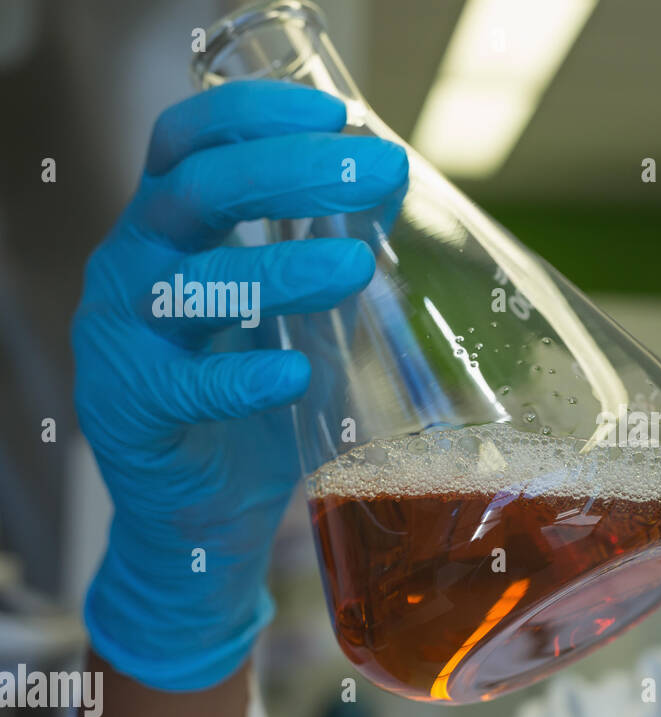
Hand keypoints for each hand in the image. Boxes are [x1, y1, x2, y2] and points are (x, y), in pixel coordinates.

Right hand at [72, 79, 408, 689]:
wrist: (203, 511)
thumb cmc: (251, 398)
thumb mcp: (293, 309)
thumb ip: (327, 244)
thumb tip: (391, 177)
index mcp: (167, 230)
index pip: (187, 141)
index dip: (253, 115)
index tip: (336, 115)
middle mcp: (132, 267)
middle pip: (196, 192)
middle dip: (289, 172)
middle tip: (370, 172)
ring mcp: (123, 338)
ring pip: (191, 282)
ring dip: (278, 268)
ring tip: (355, 268)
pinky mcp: (130, 411)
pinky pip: (183, 386)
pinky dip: (242, 377)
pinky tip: (294, 372)